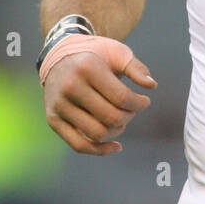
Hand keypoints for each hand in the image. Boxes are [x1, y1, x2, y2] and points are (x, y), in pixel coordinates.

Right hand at [43, 41, 156, 155]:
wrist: (60, 57)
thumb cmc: (95, 56)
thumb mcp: (117, 53)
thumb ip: (136, 68)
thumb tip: (152, 85)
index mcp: (87, 68)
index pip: (121, 97)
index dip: (140, 104)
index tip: (144, 101)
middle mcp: (70, 87)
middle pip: (111, 118)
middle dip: (129, 117)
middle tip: (131, 110)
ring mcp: (59, 105)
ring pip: (97, 134)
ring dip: (117, 132)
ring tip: (121, 121)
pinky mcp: (53, 120)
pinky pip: (78, 145)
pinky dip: (100, 150)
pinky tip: (116, 146)